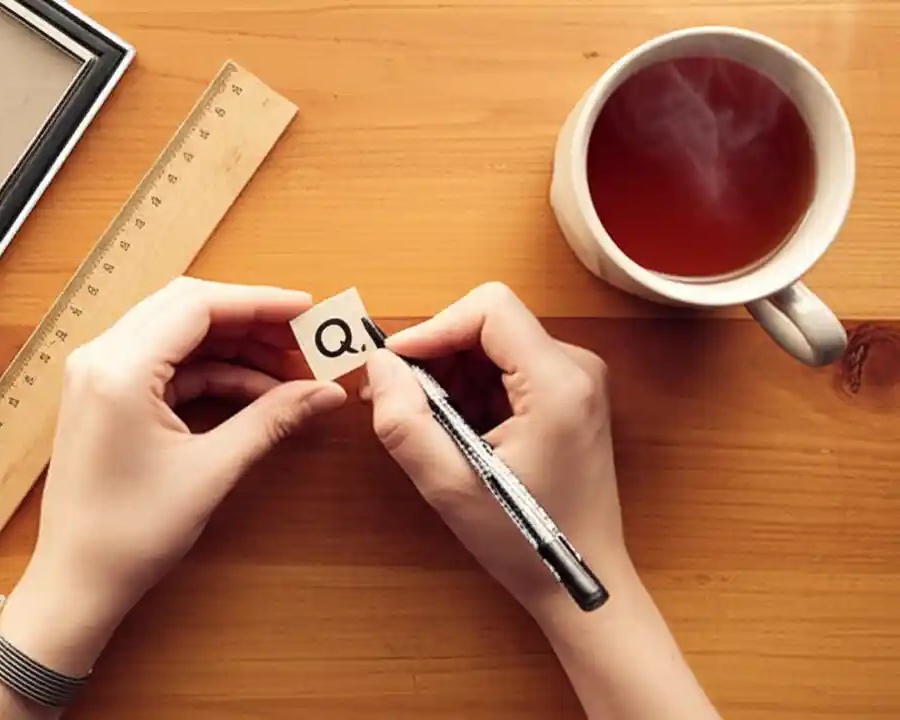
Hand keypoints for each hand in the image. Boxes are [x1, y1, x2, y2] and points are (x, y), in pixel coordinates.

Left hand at [0, 277, 346, 673]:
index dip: (259, 302)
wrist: (77, 581)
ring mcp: (97, 374)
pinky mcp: (104, 394)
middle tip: (303, 337)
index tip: (307, 309)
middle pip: (187, 308)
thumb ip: (270, 419)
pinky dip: (210, 370)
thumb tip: (325, 392)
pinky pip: (165, 362)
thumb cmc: (131, 534)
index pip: (198, 306)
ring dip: (233, 346)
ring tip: (287, 368)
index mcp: (119, 369)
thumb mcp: (211, 470)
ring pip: (177, 333)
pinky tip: (254, 390)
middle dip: (250, 320)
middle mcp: (100, 358)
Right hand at [363, 282, 625, 611]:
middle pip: (490, 322)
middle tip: (396, 397)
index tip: (394, 364)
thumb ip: (405, 420)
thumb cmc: (525, 541)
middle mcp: (576, 368)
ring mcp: (576, 381)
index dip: (433, 327)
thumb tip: (379, 363)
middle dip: (436, 353)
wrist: (580, 583)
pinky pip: (506, 367)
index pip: (489, 308)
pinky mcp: (568, 396)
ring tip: (423, 421)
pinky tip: (454, 430)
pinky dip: (470, 388)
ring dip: (450, 373)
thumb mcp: (449, 485)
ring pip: (493, 343)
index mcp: (558, 383)